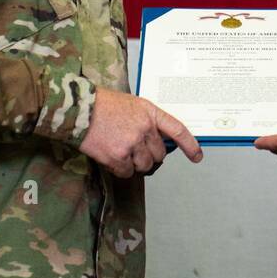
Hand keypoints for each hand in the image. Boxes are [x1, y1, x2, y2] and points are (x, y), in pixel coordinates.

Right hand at [79, 88, 201, 177]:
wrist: (79, 109)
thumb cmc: (103, 104)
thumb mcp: (132, 105)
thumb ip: (147, 120)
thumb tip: (155, 140)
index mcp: (151, 113)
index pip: (177, 130)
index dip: (190, 145)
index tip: (197, 156)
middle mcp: (145, 129)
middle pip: (159, 155)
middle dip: (149, 156)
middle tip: (134, 150)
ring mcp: (132, 144)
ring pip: (144, 166)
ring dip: (134, 164)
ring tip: (119, 150)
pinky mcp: (118, 156)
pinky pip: (126, 172)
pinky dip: (120, 169)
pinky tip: (111, 157)